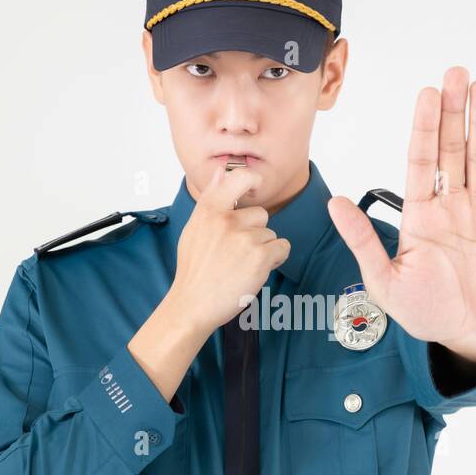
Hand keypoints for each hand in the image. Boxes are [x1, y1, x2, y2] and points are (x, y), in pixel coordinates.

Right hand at [168, 165, 291, 332]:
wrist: (193, 304)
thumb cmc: (194, 268)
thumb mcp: (195, 228)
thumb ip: (211, 197)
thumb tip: (222, 170)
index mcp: (209, 210)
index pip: (240, 177)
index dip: (253, 181)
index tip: (254, 190)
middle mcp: (227, 220)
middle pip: (261, 214)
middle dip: (255, 232)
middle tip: (236, 253)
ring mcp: (244, 238)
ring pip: (270, 235)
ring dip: (263, 250)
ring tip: (242, 265)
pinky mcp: (260, 257)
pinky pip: (282, 248)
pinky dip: (274, 260)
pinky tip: (255, 270)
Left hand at [326, 67, 475, 359]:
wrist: (464, 333)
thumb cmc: (422, 310)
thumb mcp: (384, 280)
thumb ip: (363, 240)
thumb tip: (335, 203)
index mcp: (419, 213)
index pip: (419, 159)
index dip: (423, 126)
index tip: (426, 94)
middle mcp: (449, 204)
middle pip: (451, 149)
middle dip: (453, 112)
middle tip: (456, 73)